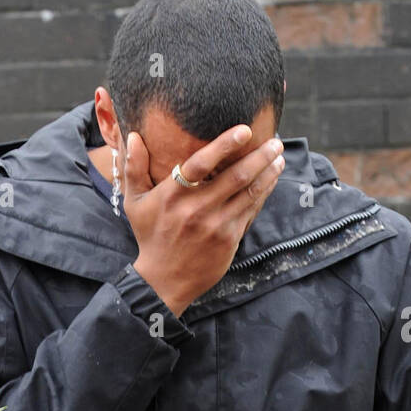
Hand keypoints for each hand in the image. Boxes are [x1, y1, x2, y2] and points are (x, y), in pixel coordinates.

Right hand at [125, 126, 284, 316]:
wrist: (163, 280)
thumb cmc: (150, 236)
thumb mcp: (135, 203)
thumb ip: (134, 169)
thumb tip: (132, 136)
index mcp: (172, 196)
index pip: (200, 164)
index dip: (224, 145)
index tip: (245, 129)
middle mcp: (195, 209)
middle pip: (236, 176)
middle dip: (260, 156)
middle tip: (275, 142)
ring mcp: (215, 225)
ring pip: (249, 192)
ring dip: (268, 172)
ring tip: (279, 157)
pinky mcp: (229, 239)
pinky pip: (250, 211)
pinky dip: (263, 193)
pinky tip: (271, 180)